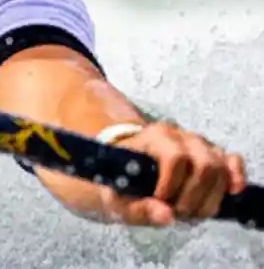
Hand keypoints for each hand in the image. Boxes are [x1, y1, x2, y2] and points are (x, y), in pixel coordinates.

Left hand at [97, 122, 246, 225]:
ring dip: (210, 197)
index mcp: (152, 138)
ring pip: (219, 167)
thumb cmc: (123, 182)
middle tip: (180, 213)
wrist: (128, 168)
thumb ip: (138, 208)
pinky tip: (230, 192)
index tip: (161, 201)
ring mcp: (198, 143)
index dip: (172, 185)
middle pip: (204, 164)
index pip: (175, 157)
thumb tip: (167, 217)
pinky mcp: (212, 153)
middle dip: (194, 196)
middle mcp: (179, 135)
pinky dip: (234, 177)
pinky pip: (232, 160)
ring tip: (192, 212)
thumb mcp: (119, 199)